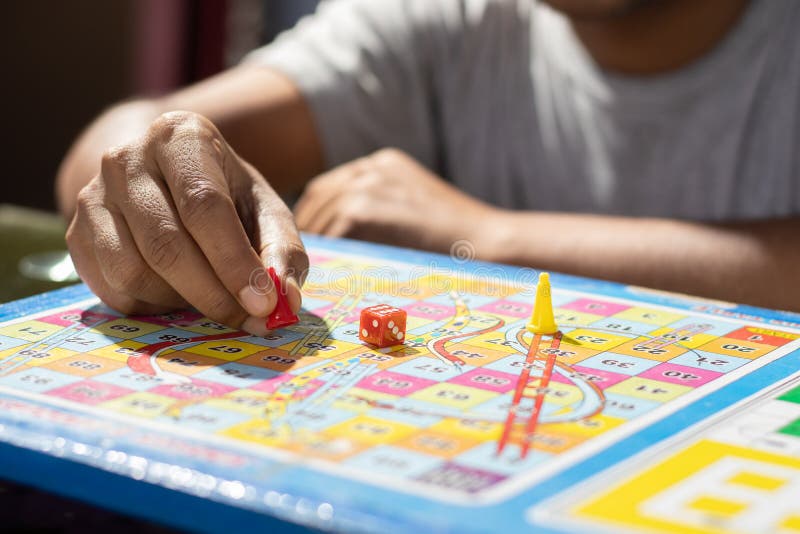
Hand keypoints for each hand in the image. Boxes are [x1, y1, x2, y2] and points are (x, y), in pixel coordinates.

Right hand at [66, 111, 307, 334]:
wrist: (163, 174)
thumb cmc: (223, 192)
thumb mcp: (263, 208)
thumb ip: (282, 249)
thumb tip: (285, 299)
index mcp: (181, 136)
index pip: (204, 205)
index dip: (234, 261)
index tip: (264, 303)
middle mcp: (126, 159)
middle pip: (167, 243)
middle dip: (213, 293)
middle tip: (249, 319)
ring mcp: (92, 195)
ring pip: (133, 272)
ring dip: (180, 301)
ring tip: (212, 297)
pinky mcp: (76, 233)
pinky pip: (112, 289)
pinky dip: (152, 306)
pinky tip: (177, 293)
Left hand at [294, 148, 498, 253]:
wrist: (487, 242)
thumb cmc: (456, 237)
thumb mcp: (414, 206)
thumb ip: (382, 206)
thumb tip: (342, 232)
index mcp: (384, 163)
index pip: (333, 184)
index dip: (318, 212)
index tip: (314, 239)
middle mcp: (372, 167)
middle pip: (320, 195)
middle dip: (311, 226)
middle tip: (303, 256)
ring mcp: (366, 184)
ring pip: (321, 214)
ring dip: (314, 241)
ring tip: (311, 267)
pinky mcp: (363, 209)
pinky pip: (329, 232)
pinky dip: (325, 251)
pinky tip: (328, 270)